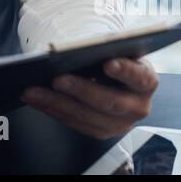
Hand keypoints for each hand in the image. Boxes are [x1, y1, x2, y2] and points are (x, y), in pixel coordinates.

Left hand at [19, 58, 158, 138]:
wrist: (116, 78)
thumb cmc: (114, 58)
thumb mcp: (117, 51)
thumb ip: (105, 50)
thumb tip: (74, 50)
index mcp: (146, 81)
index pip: (139, 77)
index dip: (125, 71)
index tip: (108, 63)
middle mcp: (137, 106)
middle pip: (108, 101)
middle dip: (80, 90)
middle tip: (56, 79)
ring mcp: (119, 123)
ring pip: (86, 116)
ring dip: (56, 103)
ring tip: (33, 90)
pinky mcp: (100, 131)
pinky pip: (74, 123)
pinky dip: (52, 110)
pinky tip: (36, 99)